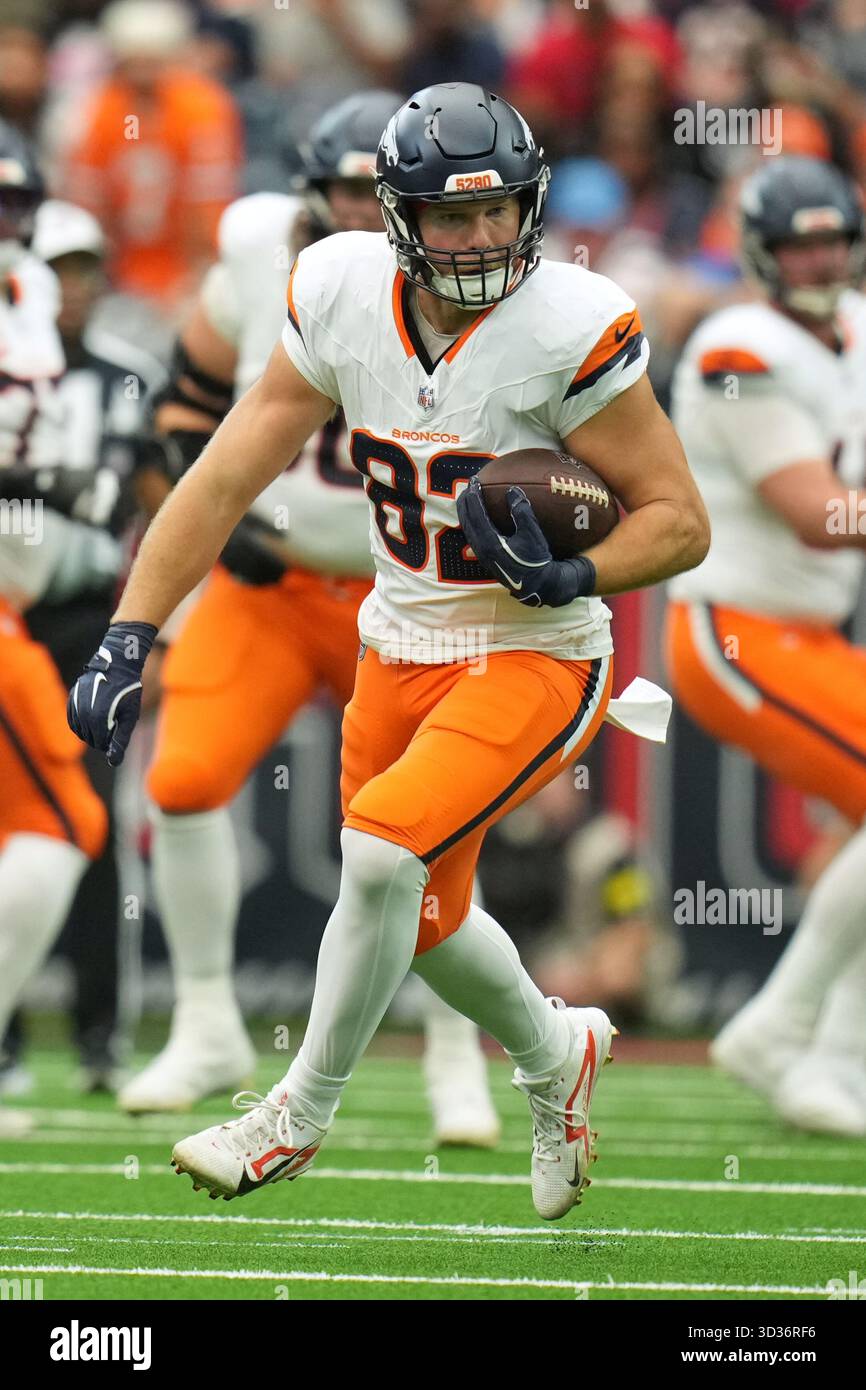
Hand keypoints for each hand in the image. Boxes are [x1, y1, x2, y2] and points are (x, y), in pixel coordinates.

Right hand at [67, 621, 157, 765]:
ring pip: (80, 731)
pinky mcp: (72, 699)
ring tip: (104, 720)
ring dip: (90, 731)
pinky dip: (80, 723)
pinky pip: (72, 720)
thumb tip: (113, 762)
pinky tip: (90, 719)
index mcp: (99, 719)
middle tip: (113, 724)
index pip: (100, 743)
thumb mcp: (129, 717)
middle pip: (90, 738)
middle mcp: (84, 713)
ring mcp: (76, 705)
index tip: (119, 730)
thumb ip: (120, 740)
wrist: (117, 666)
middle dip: (101, 737)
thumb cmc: (128, 692)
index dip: (111, 742)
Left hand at [456, 478, 595, 607]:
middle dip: (465, 501)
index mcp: (490, 542)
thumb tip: (513, 491)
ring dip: (467, 511)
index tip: (474, 481)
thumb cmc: (536, 561)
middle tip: (469, 485)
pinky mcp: (486, 557)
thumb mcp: (533, 535)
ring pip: (467, 528)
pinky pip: (473, 534)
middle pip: (466, 520)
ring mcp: (482, 554)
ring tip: (469, 497)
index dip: (473, 496)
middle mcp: (481, 548)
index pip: (476, 514)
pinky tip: (478, 515)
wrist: (537, 585)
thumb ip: (522, 512)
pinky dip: (472, 521)